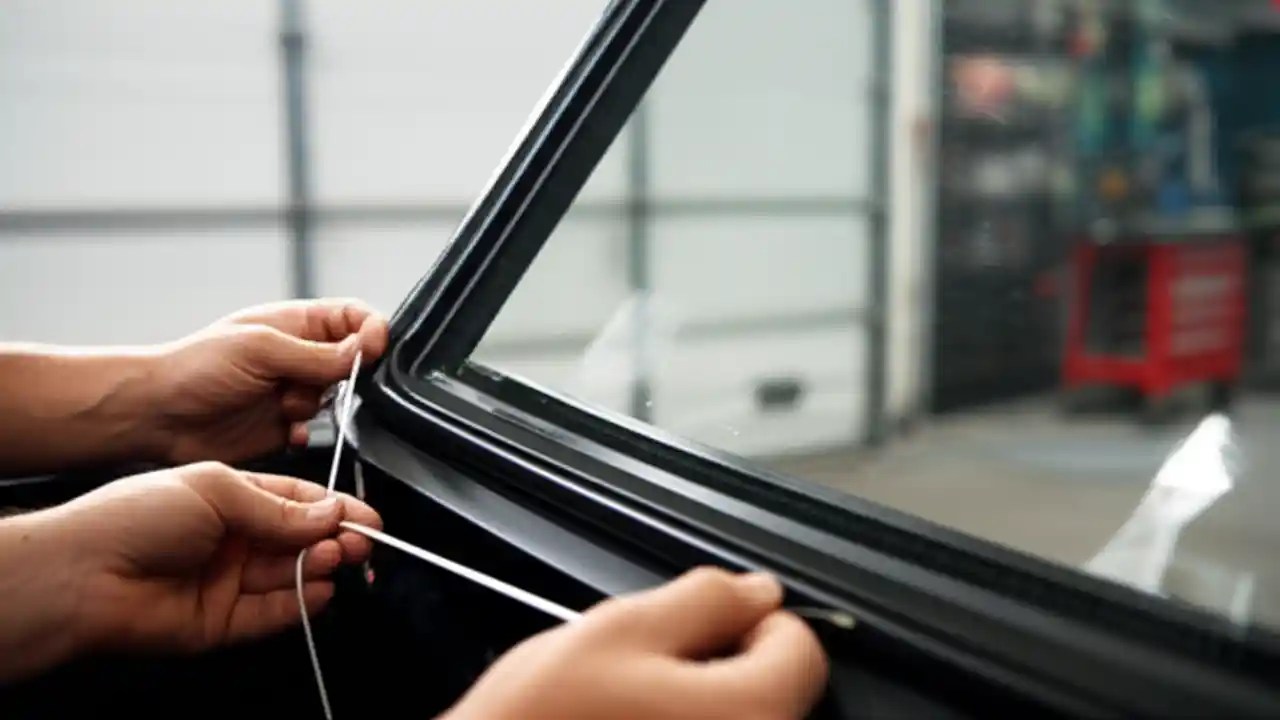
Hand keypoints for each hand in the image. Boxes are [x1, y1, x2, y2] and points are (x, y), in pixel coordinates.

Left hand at [0, 461, 380, 676]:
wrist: (84, 575)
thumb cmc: (133, 516)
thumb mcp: (216, 489)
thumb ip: (279, 507)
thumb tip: (328, 512)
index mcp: (229, 498)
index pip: (296, 501)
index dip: (332, 508)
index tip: (364, 515)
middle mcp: (230, 539)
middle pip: (298, 541)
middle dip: (333, 539)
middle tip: (360, 541)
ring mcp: (227, 581)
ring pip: (289, 576)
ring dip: (319, 567)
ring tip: (339, 558)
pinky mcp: (222, 622)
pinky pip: (272, 615)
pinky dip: (300, 604)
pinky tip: (320, 591)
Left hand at [152, 298, 388, 464]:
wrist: (156, 416)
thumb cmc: (194, 368)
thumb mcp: (261, 350)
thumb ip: (318, 354)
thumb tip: (365, 351)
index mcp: (298, 323)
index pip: (357, 318)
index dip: (372, 332)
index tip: (371, 351)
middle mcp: (301, 355)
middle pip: (355, 361)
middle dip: (343, 377)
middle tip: (315, 382)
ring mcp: (294, 391)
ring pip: (339, 399)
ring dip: (316, 406)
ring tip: (283, 405)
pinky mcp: (286, 425)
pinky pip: (318, 430)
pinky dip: (306, 433)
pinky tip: (284, 430)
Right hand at [443, 567, 828, 719]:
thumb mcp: (617, 630)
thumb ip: (704, 599)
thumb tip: (760, 589)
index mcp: (750, 711)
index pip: (801, 644)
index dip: (748, 619)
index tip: (698, 627)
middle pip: (774, 689)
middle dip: (719, 665)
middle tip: (643, 672)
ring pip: (735, 718)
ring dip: (693, 703)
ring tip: (624, 709)